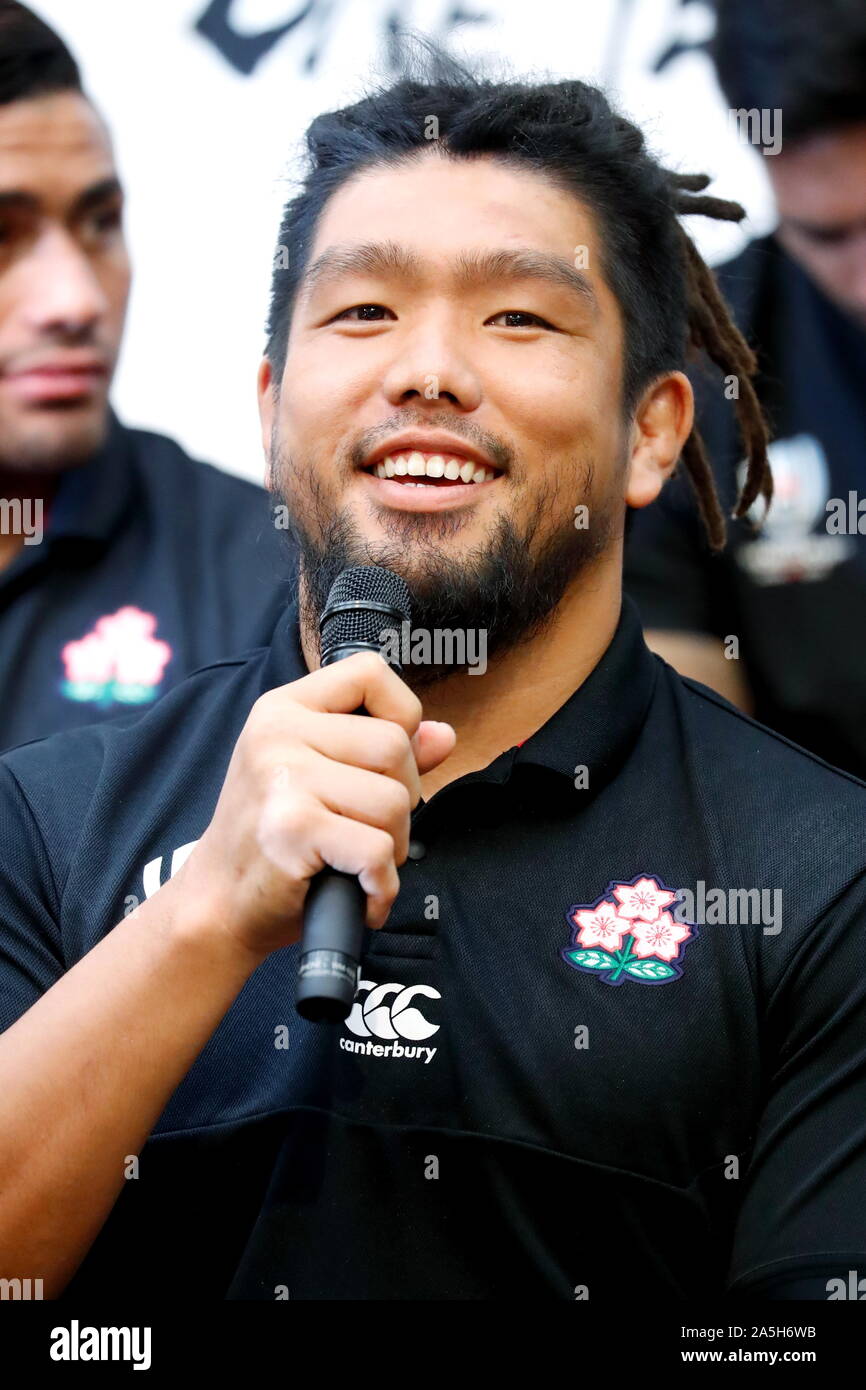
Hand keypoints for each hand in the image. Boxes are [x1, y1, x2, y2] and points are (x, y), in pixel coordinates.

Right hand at [170, 652, 455, 961]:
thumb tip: (444, 736)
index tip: (384, 763)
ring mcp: (282, 777)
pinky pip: (377, 850)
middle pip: (395, 746)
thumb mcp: (320, 778)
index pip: (370, 673)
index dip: (401, 715)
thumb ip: (381, 752)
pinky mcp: (292, 827)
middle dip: (401, 800)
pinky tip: (362, 894)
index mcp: (284, 708)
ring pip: (394, 802)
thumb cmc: (277, 839)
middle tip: (365, 831)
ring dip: (392, 846)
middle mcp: (277, 732)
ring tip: (355, 862)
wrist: (219, 902)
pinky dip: (381, 885)